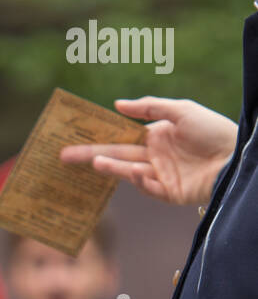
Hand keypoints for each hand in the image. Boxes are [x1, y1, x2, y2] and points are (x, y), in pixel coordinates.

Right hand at [60, 97, 237, 205]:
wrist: (235, 157)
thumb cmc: (212, 130)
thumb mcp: (181, 110)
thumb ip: (149, 107)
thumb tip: (117, 105)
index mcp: (156, 135)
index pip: (121, 136)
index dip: (100, 135)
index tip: (77, 135)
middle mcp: (154, 156)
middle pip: (116, 155)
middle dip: (90, 155)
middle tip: (63, 156)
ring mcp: (159, 176)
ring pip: (127, 172)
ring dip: (110, 167)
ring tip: (93, 162)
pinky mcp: (168, 193)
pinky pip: (148, 188)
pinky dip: (141, 180)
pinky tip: (138, 172)